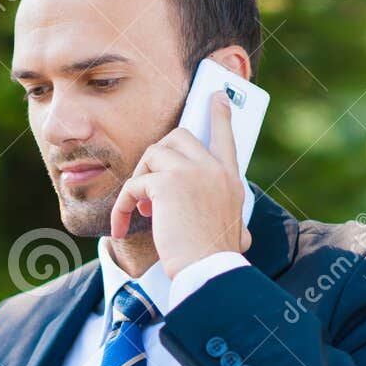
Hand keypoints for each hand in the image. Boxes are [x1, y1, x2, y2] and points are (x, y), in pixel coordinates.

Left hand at [109, 91, 250, 277]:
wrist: (208, 270)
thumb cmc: (217, 258)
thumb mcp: (235, 231)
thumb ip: (231, 220)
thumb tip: (243, 237)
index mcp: (231, 180)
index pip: (225, 137)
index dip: (220, 115)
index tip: (217, 96)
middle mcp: (214, 169)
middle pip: (179, 136)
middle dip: (158, 156)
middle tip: (149, 187)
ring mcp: (191, 172)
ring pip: (154, 153)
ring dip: (140, 179)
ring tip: (142, 209)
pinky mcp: (166, 184)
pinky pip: (134, 184)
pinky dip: (123, 205)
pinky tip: (122, 226)